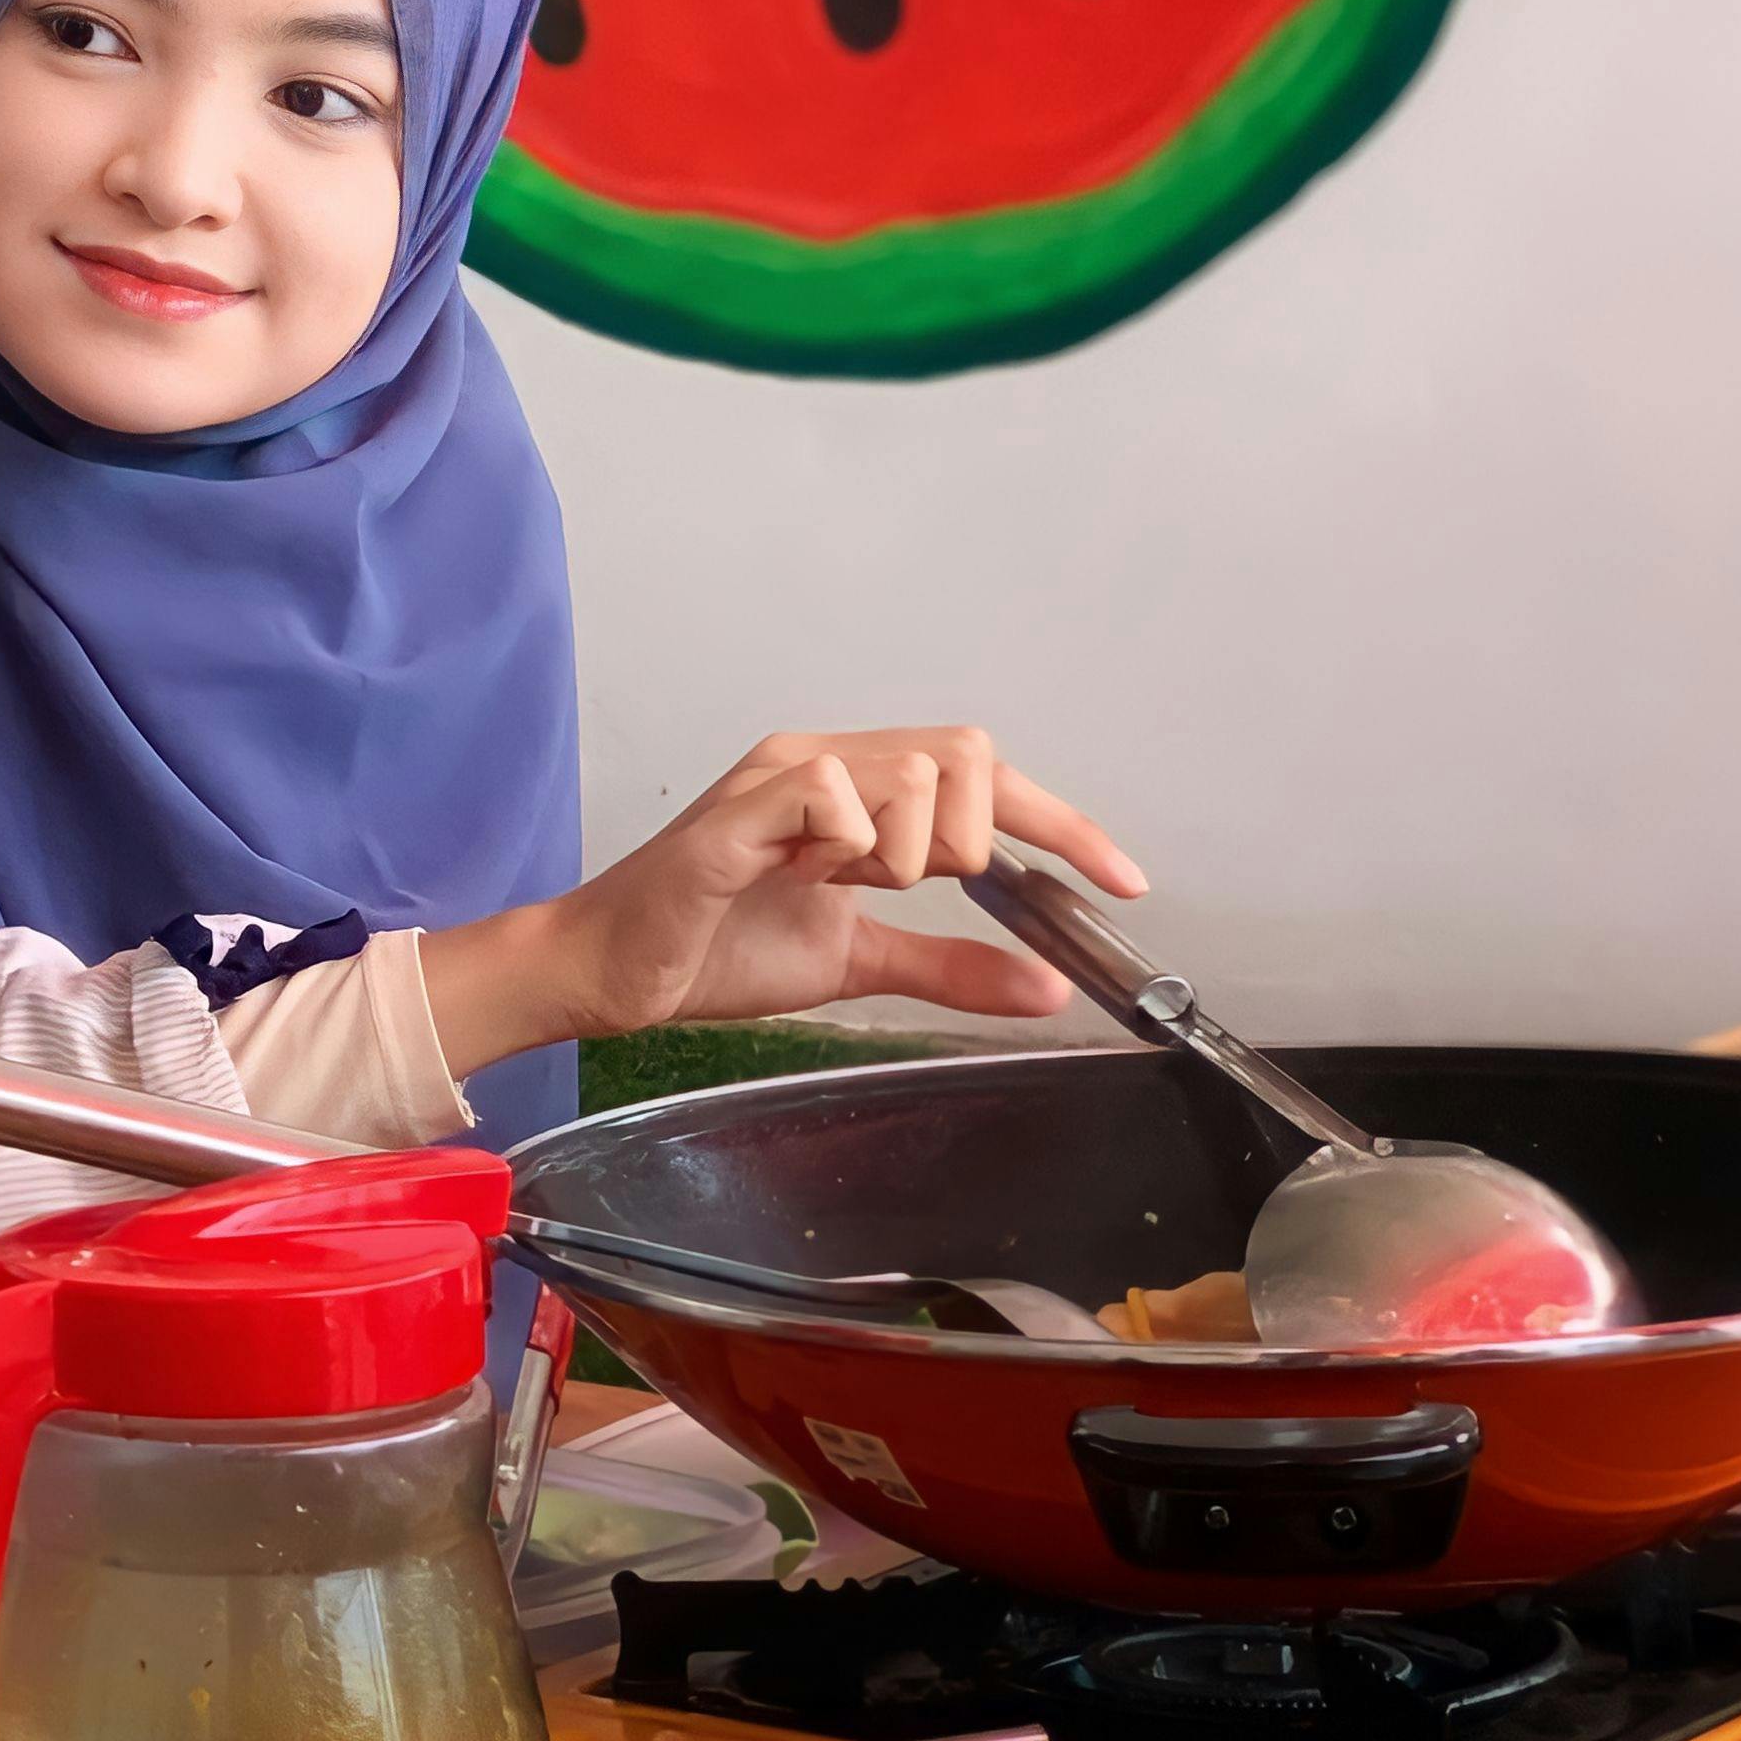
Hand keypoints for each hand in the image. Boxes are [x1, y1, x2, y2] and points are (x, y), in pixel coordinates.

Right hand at [425, 728, 1149, 1071]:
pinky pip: (836, 796)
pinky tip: (804, 876)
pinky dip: (848, 847)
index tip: (1125, 881)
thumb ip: (951, 964)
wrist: (615, 975)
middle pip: (968, 756)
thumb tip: (1047, 984)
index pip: (988, 776)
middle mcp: (821, 759)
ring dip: (908, 854)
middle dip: (974, 841)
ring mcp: (780, 776)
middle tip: (908, 894)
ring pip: (915, 775)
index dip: (1067, 825)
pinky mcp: (739, 811)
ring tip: (840, 887)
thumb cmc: (717, 950)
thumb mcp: (859, 962)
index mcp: (852, 785)